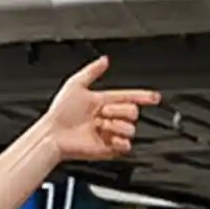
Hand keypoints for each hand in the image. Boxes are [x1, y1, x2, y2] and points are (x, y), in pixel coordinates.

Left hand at [44, 56, 160, 160]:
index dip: (143, 96)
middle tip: (102, 113)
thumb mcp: (75, 85)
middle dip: (118, 110)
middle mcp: (109, 117)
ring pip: (131, 128)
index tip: (155, 97)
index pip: (130, 97)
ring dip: (116, 125)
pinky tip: (107, 137)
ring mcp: (110, 133)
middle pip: (132, 111)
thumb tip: (105, 60)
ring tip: (100, 127)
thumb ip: (92, 71)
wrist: (53, 136)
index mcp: (104, 102)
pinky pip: (127, 145)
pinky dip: (119, 141)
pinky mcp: (110, 149)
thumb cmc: (59, 113)